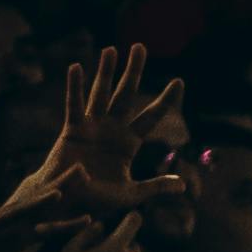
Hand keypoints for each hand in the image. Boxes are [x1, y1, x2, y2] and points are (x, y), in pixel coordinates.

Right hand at [6, 43, 175, 218]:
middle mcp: (112, 129)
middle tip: (140, 47)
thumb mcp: (132, 194)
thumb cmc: (98, 200)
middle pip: (126, 95)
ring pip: (101, 94)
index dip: (165, 100)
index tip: (179, 81)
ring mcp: (92, 127)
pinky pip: (74, 106)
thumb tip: (182, 186)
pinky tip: (77, 68)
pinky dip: (75, 87)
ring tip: (111, 49)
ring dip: (105, 72)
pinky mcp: (72, 130)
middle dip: (133, 71)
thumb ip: (155, 186)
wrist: (69, 204)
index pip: (152, 117)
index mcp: (129, 143)